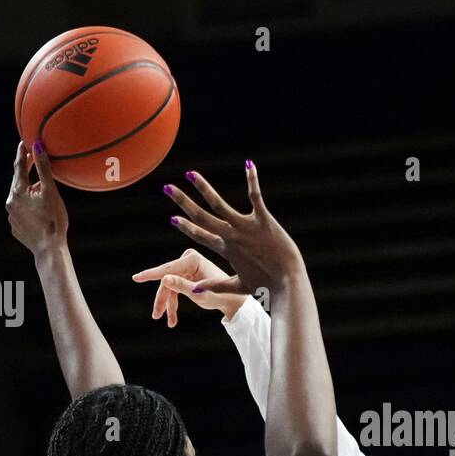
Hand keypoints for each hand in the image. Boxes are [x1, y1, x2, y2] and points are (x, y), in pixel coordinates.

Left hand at [5, 140, 67, 255]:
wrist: (49, 249)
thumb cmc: (53, 219)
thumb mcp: (50, 191)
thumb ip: (43, 168)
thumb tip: (37, 146)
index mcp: (18, 192)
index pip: (19, 167)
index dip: (22, 154)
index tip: (24, 143)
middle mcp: (10, 203)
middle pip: (18, 183)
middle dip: (27, 174)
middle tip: (33, 164)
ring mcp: (12, 217)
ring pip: (20, 199)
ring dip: (29, 194)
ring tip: (42, 195)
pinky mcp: (16, 228)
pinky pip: (21, 213)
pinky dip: (29, 209)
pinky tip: (39, 213)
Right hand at [131, 248, 246, 326]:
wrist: (233, 301)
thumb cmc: (220, 296)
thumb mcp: (200, 294)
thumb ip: (182, 286)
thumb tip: (164, 279)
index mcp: (193, 259)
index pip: (168, 269)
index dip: (151, 275)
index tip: (136, 278)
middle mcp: (188, 259)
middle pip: (167, 280)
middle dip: (163, 299)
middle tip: (156, 316)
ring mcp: (187, 266)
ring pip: (169, 287)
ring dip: (168, 305)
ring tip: (168, 322)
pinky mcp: (187, 274)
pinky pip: (174, 289)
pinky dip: (173, 303)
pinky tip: (172, 319)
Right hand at [161, 161, 304, 297]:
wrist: (287, 282)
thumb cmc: (266, 286)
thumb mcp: (238, 286)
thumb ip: (216, 286)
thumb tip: (195, 291)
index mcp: (226, 250)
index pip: (200, 235)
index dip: (186, 227)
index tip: (172, 217)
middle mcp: (231, 237)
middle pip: (201, 217)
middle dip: (183, 202)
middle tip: (167, 187)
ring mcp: (245, 227)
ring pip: (218, 204)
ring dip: (203, 188)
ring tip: (190, 174)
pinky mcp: (263, 220)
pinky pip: (255, 196)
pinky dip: (251, 180)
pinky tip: (248, 164)